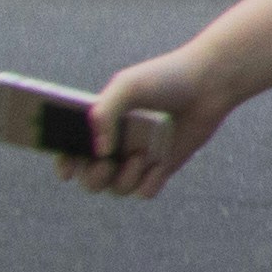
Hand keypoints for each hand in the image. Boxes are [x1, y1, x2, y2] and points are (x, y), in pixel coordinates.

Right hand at [59, 44, 235, 196]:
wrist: (208, 84)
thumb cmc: (165, 79)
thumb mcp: (127, 87)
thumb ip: (104, 113)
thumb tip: (99, 152)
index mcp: (99, 125)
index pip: (69, 152)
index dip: (64, 164)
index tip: (67, 170)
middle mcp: (115, 145)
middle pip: (90, 179)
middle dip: (92, 177)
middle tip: (106, 162)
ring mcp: (138, 158)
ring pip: (116, 188)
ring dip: (124, 179)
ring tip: (141, 155)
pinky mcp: (162, 167)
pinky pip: (145, 192)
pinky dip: (148, 184)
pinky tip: (159, 164)